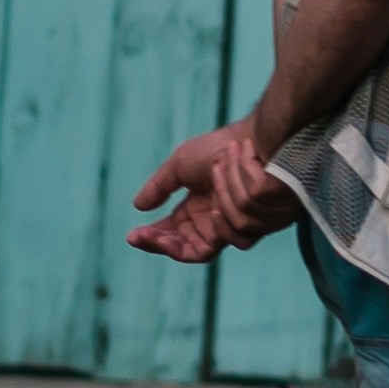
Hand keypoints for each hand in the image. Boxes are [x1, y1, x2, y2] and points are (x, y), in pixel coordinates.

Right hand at [130, 124, 295, 263]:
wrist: (252, 137)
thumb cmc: (218, 147)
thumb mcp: (181, 164)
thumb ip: (160, 186)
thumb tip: (137, 206)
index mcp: (195, 213)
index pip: (171, 237)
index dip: (152, 239)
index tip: (132, 235)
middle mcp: (215, 224)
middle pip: (186, 251)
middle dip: (163, 245)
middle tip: (143, 236)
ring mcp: (235, 226)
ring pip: (207, 250)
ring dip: (193, 226)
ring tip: (183, 206)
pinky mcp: (256, 224)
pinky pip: (235, 237)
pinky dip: (224, 222)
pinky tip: (217, 206)